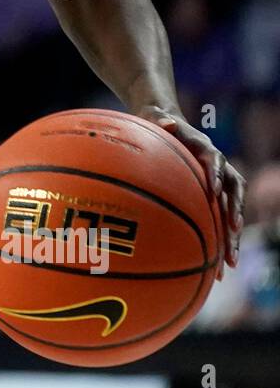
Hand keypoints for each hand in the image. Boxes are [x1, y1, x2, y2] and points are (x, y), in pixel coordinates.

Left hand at [136, 106, 244, 278]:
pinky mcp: (212, 201)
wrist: (165, 125)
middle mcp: (217, 168)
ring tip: (230, 262)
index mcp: (204, 149)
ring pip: (231, 213)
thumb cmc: (157, 123)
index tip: (213, 190)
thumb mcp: (154, 117)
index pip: (216, 160)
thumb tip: (166, 120)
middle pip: (232, 193)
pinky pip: (219, 223)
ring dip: (232, 236)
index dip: (216, 174)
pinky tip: (217, 270)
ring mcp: (217, 186)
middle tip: (233, 234)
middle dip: (234, 214)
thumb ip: (159, 118)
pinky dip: (219, 243)